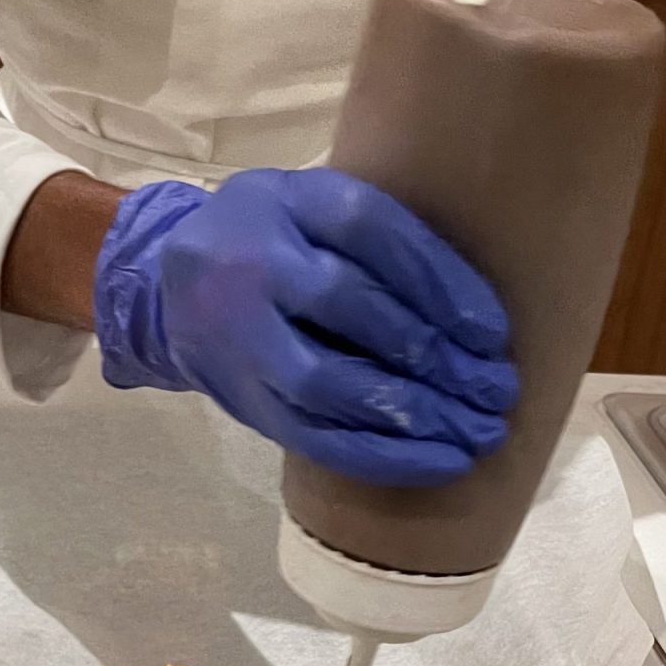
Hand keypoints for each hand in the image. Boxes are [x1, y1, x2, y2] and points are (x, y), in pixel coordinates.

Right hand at [93, 168, 516, 487]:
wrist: (168, 288)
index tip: (494, 333)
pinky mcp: (245, 400)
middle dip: (433, 356)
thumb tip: (479, 313)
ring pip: (328, 383)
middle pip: (349, 307)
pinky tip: (441, 462)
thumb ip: (381, 234)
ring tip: (479, 433)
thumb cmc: (279, 241)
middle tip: (497, 390)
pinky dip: (382, 456)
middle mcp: (253, 265)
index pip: (369, 231)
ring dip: (414, 415)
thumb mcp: (319, 207)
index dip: (438, 282)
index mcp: (285, 203)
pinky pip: (314, 437)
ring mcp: (240, 337)